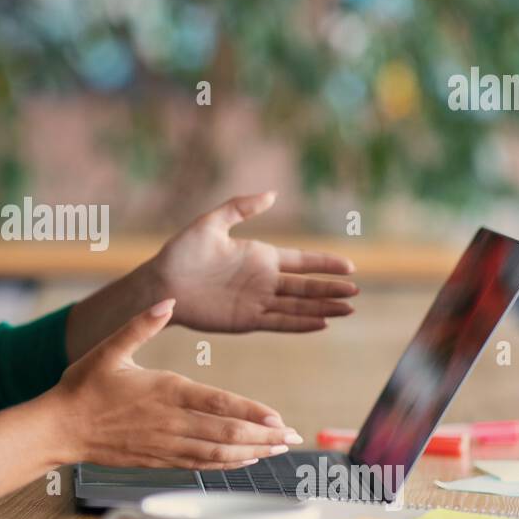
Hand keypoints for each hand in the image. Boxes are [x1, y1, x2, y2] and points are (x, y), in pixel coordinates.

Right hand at [47, 298, 300, 469]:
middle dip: (264, 437)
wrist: (60, 428)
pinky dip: (226, 465)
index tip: (278, 418)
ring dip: (251, 453)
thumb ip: (142, 324)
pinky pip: (200, 465)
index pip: (219, 404)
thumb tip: (168, 301)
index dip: (252, 413)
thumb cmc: (83, 386)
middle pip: (227, 434)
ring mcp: (165, 444)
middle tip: (292, 437)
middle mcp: (171, 422)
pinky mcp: (158, 459)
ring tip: (277, 450)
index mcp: (165, 391)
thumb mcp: (111, 348)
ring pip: (217, 454)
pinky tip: (244, 461)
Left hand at [146, 190, 358, 333]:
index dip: (324, 263)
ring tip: (348, 309)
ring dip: (322, 307)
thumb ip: (241, 208)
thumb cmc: (182, 252)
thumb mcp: (212, 223)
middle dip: (331, 288)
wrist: (162, 284)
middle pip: (305, 286)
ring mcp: (256, 301)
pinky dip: (300, 323)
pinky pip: (278, 322)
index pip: (301, 261)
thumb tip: (272, 194)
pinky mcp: (246, 320)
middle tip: (356, 291)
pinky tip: (321, 324)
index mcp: (259, 256)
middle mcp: (263, 280)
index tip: (349, 266)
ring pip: (297, 306)